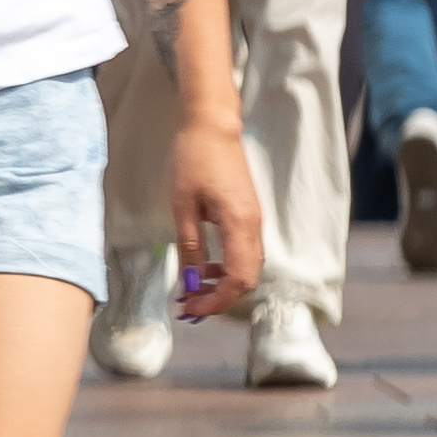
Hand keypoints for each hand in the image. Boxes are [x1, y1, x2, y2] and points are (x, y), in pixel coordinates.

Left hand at [164, 112, 265, 320]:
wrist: (212, 127)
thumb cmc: (193, 159)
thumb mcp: (183, 206)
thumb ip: (190, 246)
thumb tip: (189, 282)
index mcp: (240, 225)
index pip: (237, 279)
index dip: (215, 301)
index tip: (189, 309)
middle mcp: (254, 227)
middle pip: (246, 279)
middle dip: (219, 298)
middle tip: (188, 306)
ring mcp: (254, 221)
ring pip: (247, 268)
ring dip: (222, 285)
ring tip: (190, 290)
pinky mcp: (248, 215)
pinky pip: (244, 252)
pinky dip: (226, 267)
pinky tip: (203, 268)